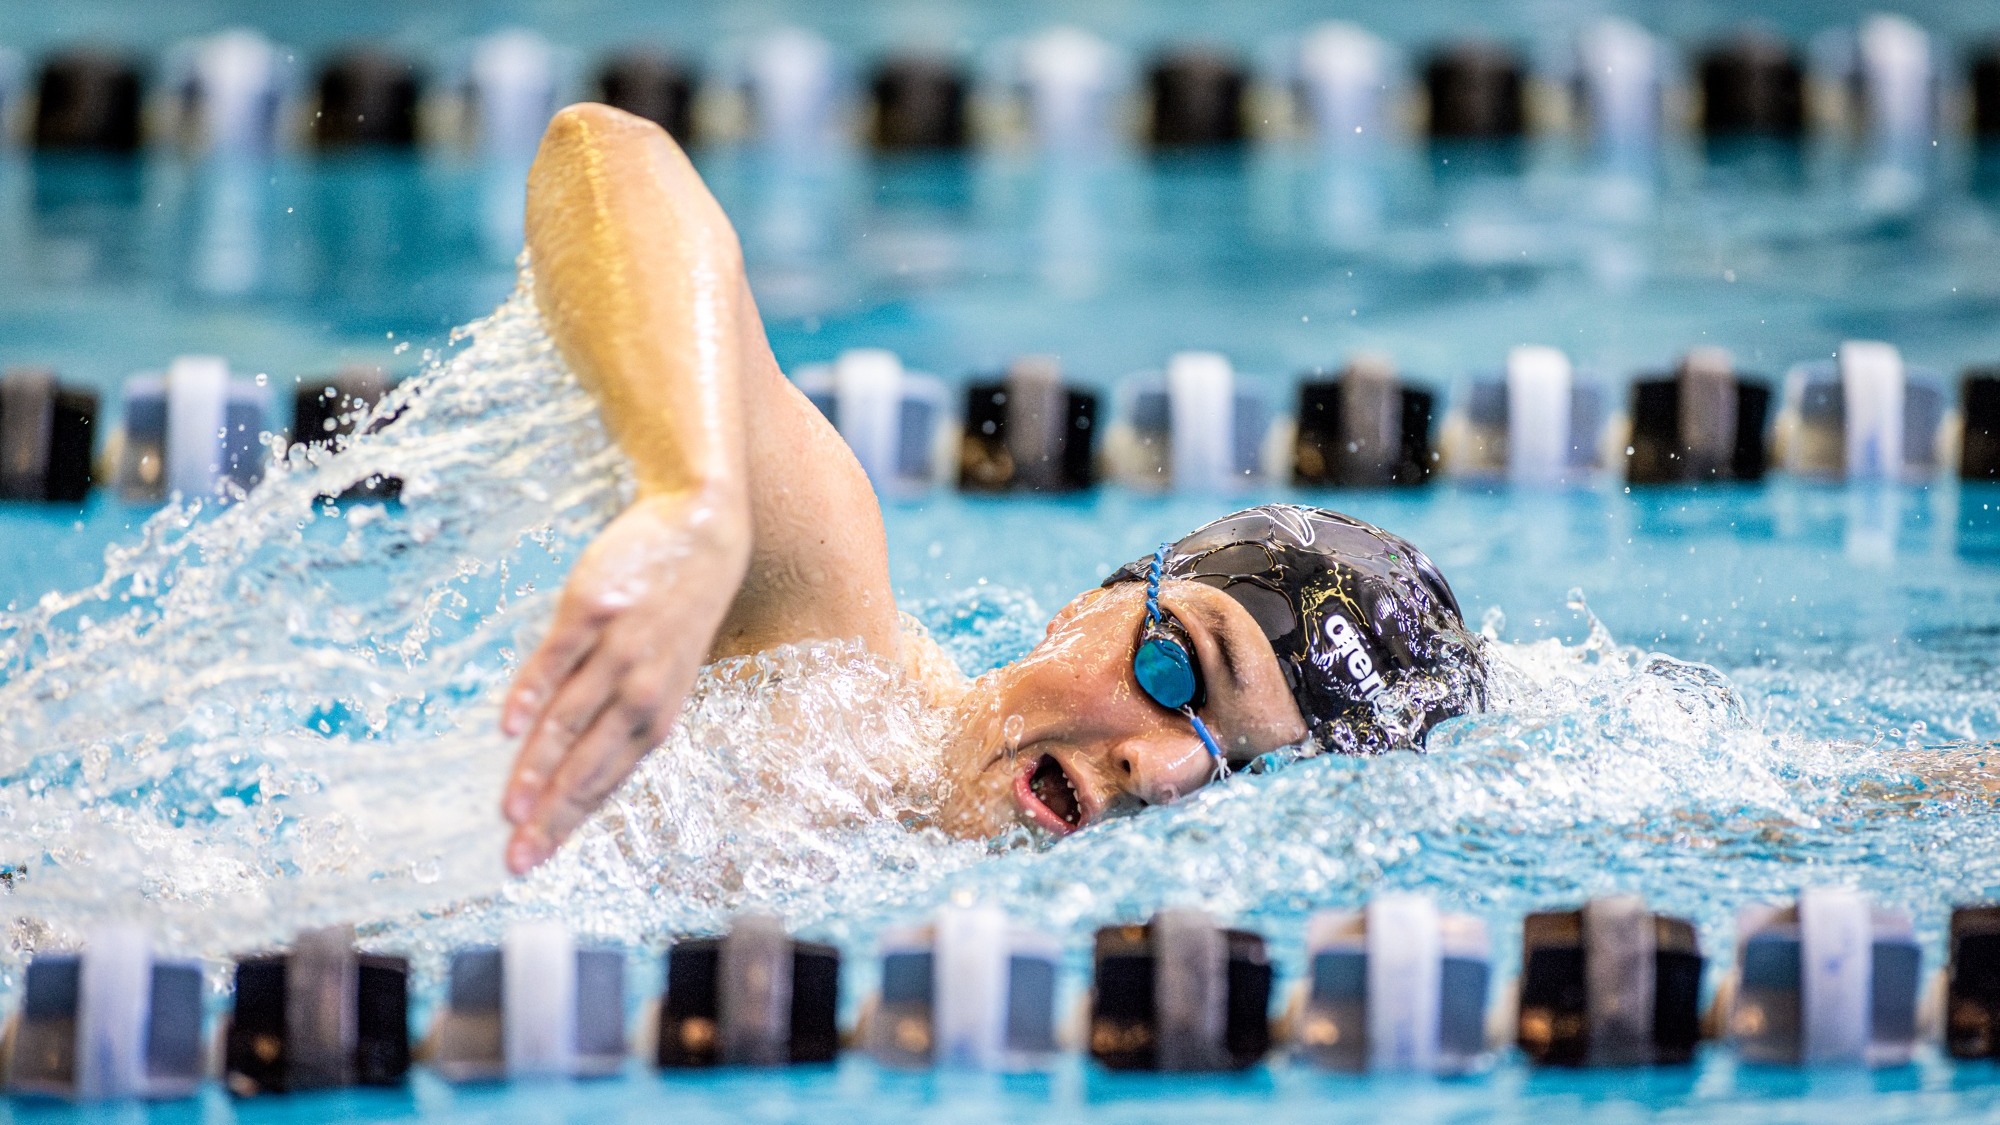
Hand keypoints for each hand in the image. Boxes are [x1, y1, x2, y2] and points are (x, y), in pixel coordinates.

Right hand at [499, 490, 748, 873]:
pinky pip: (558, 659)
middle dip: (552, 816)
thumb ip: (623, 717)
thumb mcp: (666, 670)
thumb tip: (571, 766)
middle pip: (589, 763)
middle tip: (516, 859)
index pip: (608, 780)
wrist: (701, 528)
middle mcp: (644, 688)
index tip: (533, 860)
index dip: (569, 821)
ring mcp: (620, 648)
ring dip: (538, 768)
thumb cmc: (674, 609)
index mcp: (660, 713)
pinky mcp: (595, 609)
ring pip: (572, 720)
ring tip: (509, 810)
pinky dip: (533, 694)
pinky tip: (509, 728)